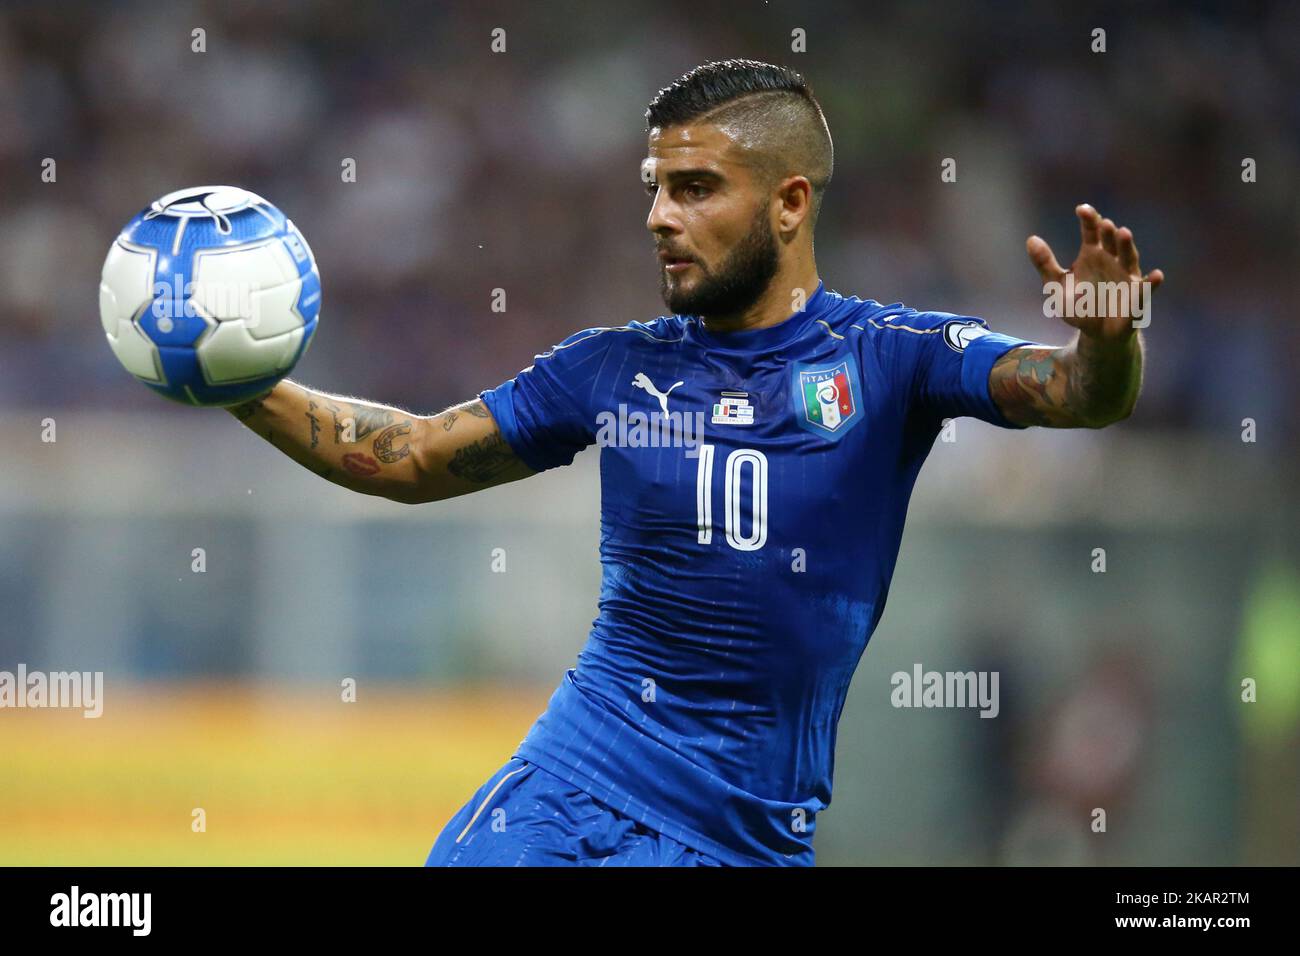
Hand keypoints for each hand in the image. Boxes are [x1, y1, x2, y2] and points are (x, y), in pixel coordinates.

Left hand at [1026, 204, 1164, 342]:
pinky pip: (1145, 290)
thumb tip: (1031, 239)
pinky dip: (1151, 283)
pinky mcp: (1137, 297)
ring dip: (1126, 246)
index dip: (1088, 219)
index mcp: (1093, 254)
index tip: (1081, 209)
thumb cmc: (1078, 305)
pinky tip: (1156, 275)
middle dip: (1108, 232)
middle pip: (1111, 241)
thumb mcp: (1056, 286)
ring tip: (1123, 232)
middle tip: (1103, 223)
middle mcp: (1112, 260)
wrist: (1095, 332)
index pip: (1091, 231)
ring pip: (1128, 258)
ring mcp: (1126, 276)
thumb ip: (1045, 264)